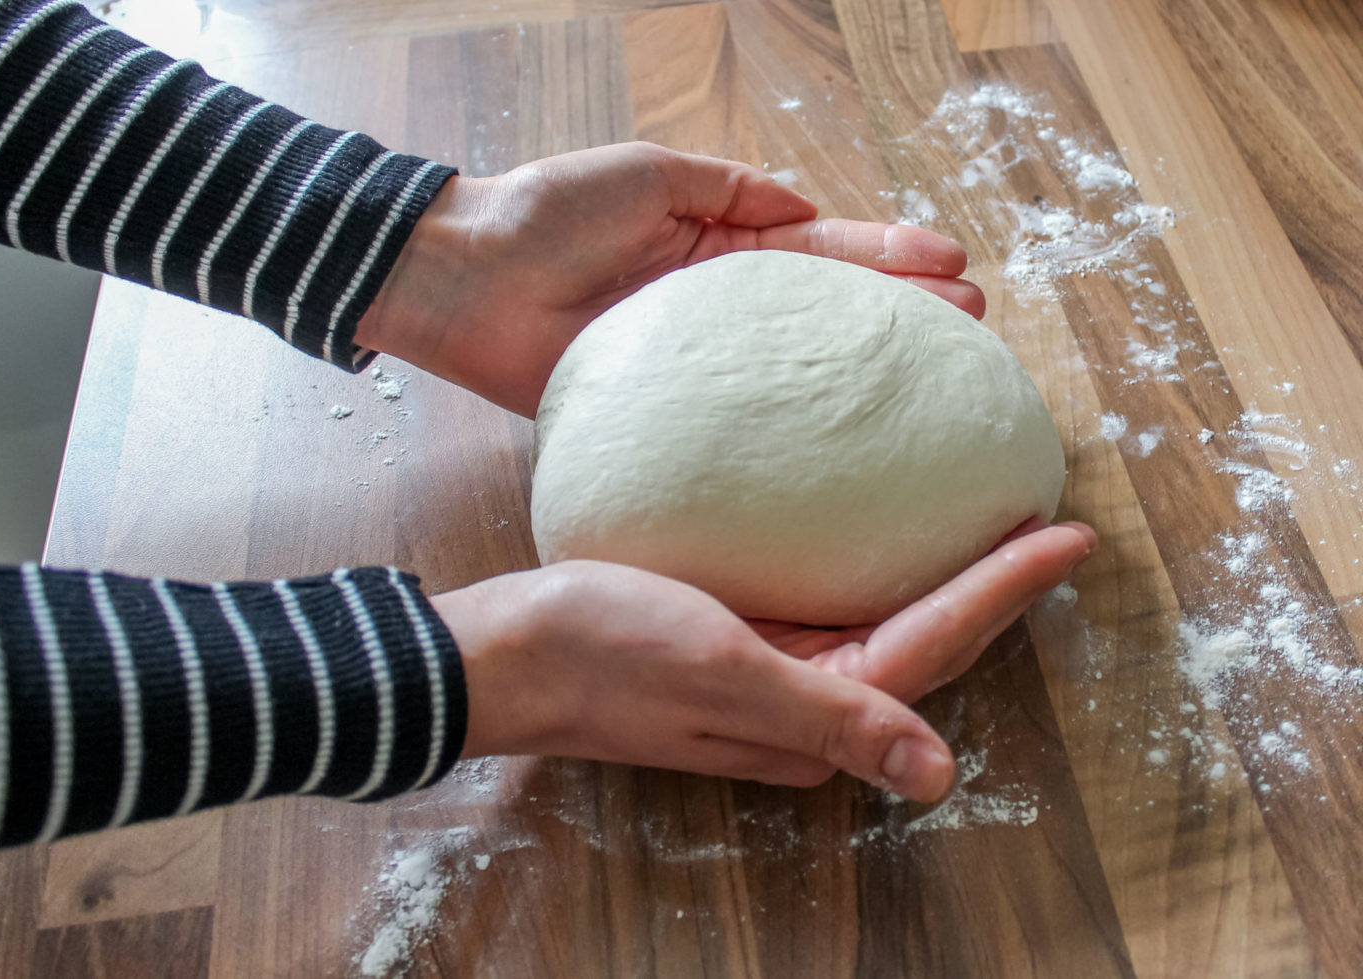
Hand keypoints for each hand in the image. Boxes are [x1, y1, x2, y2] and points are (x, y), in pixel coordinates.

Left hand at [357, 142, 985, 416]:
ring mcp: (699, 366)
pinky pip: (737, 421)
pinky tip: (845, 435)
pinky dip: (790, 429)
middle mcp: (720, 311)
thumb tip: (806, 204)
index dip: (886, 257)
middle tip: (972, 323)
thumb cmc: (551, 210)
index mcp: (720, 248)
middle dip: (900, 315)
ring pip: (794, 370)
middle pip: (825, 315)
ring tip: (941, 365)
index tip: (952, 263)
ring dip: (865, 369)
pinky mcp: (665, 411)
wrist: (466, 274)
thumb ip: (730, 187)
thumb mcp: (651, 172)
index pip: (821, 253)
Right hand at [431, 521, 1094, 800]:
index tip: (1068, 534)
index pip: (936, 648)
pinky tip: (884, 538)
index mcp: (810, 718)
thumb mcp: (720, 671)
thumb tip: (940, 777)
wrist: (504, 652)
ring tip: (997, 529)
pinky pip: (834, 613)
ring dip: (948, 583)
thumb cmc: (601, 650)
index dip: (1006, 593)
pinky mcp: (737, 649)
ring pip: (886, 629)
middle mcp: (803, 708)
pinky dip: (878, 575)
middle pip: (926, 647)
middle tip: (1053, 528)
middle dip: (995, 592)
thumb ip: (830, 718)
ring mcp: (770, 680)